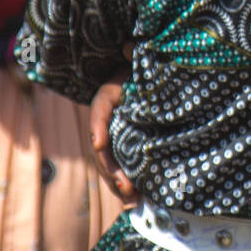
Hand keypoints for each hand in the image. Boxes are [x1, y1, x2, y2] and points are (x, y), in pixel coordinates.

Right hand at [89, 59, 135, 201]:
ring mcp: (114, 137)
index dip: (98, 125)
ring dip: (117, 183)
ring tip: (131, 200)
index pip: (99, 109)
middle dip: (110, 167)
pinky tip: (134, 204)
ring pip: (108, 163)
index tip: (99, 142)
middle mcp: (107, 120)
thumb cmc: (146, 72)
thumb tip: (130, 45)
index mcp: (109, 96)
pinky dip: (125, 187)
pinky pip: (120, 170)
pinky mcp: (124, 150)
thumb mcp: (143, 62)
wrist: (151, 84)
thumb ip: (136, 54)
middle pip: (102, 146)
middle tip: (125, 185)